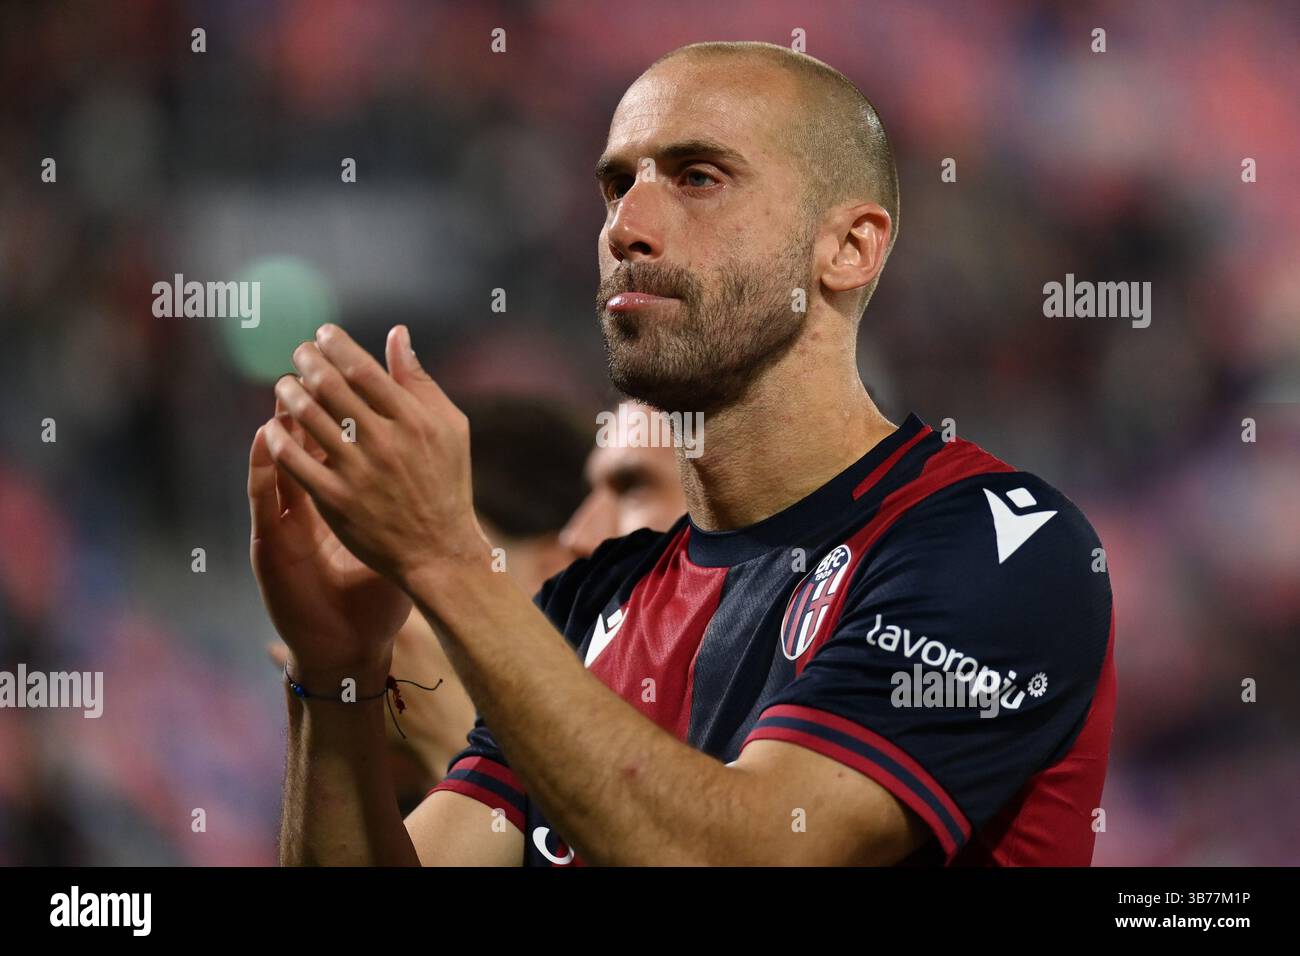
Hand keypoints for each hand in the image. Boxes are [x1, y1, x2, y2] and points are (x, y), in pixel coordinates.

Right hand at [248, 396, 411, 675]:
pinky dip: (265, 467)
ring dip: (281, 424)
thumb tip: (422, 447)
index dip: (342, 406)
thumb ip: (402, 491)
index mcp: (337, 497)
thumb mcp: (391, 535)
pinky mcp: (271, 543)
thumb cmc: (374, 588)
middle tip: (313, 364)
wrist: (350, 642)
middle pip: (303, 442)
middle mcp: (307, 503)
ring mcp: (286, 522)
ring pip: (279, 462)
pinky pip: (266, 498)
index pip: (336, 441)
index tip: (352, 370)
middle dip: (307, 403)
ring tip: (288, 387)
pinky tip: (268, 439)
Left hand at [263, 324, 489, 592]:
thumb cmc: (447, 483)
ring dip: (288, 393)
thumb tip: (397, 334)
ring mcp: (358, 472)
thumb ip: (420, 381)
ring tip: (284, 384)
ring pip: (308, 419)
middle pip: (330, 387)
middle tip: (298, 353)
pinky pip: (295, 462)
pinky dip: (279, 439)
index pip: (362, 369)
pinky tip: (273, 427)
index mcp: (413, 420)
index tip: (323, 335)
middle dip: (307, 361)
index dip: (336, 345)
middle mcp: (384, 442)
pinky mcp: (336, 500)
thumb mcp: (450, 427)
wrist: (438, 549)